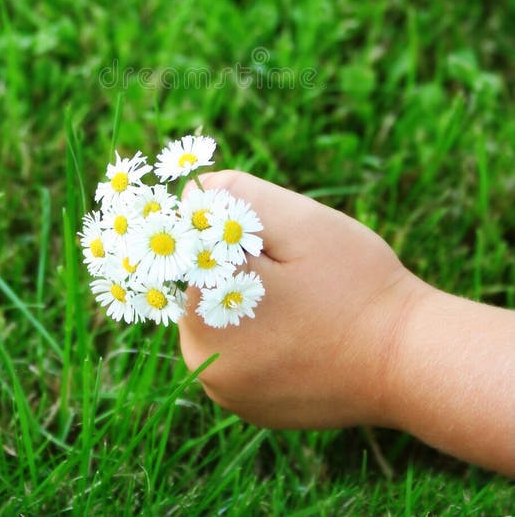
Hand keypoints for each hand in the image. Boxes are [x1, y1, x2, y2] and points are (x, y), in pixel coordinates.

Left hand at [179, 170, 420, 429]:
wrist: (412, 362)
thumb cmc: (358, 285)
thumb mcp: (300, 221)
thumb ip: (236, 198)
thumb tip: (190, 195)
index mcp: (204, 312)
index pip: (190, 246)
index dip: (233, 229)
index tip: (279, 244)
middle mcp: (203, 363)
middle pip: (202, 284)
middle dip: (242, 265)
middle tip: (301, 274)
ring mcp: (226, 392)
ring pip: (220, 316)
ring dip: (251, 298)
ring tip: (307, 303)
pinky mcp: (250, 408)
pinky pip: (239, 351)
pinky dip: (263, 333)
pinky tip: (305, 329)